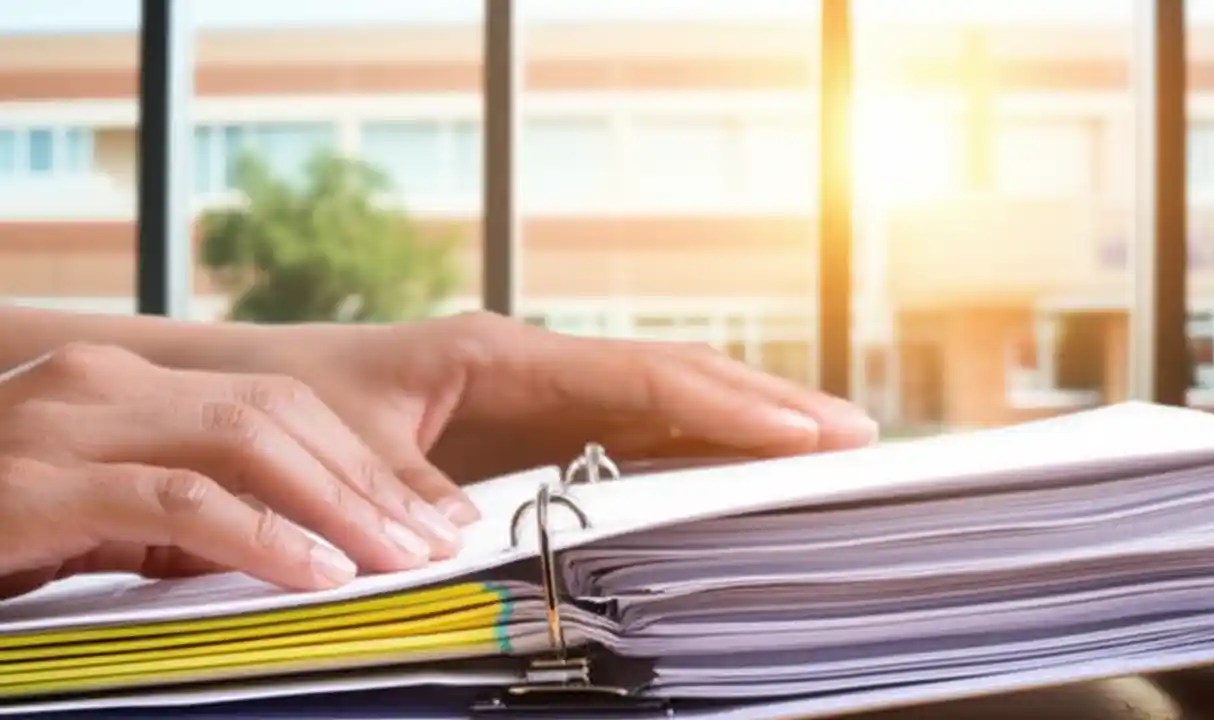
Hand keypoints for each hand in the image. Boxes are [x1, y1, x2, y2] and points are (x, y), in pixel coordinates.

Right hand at [0, 344, 460, 600]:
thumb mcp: (109, 518)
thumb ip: (193, 515)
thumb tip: (306, 539)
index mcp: (126, 381)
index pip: (277, 406)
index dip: (358, 461)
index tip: (420, 513)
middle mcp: (102, 380)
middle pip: (276, 415)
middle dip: (364, 482)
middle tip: (429, 540)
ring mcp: (65, 418)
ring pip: (243, 443)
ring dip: (334, 506)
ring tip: (392, 559)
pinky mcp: (38, 477)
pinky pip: (179, 501)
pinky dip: (261, 534)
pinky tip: (314, 571)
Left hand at [235, 312, 877, 515]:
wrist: (252, 394)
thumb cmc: (292, 408)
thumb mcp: (341, 451)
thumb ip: (408, 494)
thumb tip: (472, 542)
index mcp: (499, 357)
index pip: (636, 379)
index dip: (723, 405)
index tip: (803, 431)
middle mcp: (537, 372)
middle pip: (672, 383)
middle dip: (764, 407)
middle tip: (856, 435)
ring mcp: (544, 401)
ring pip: (662, 407)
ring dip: (742, 427)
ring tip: (824, 451)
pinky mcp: (537, 433)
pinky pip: (630, 439)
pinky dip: (691, 453)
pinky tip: (738, 476)